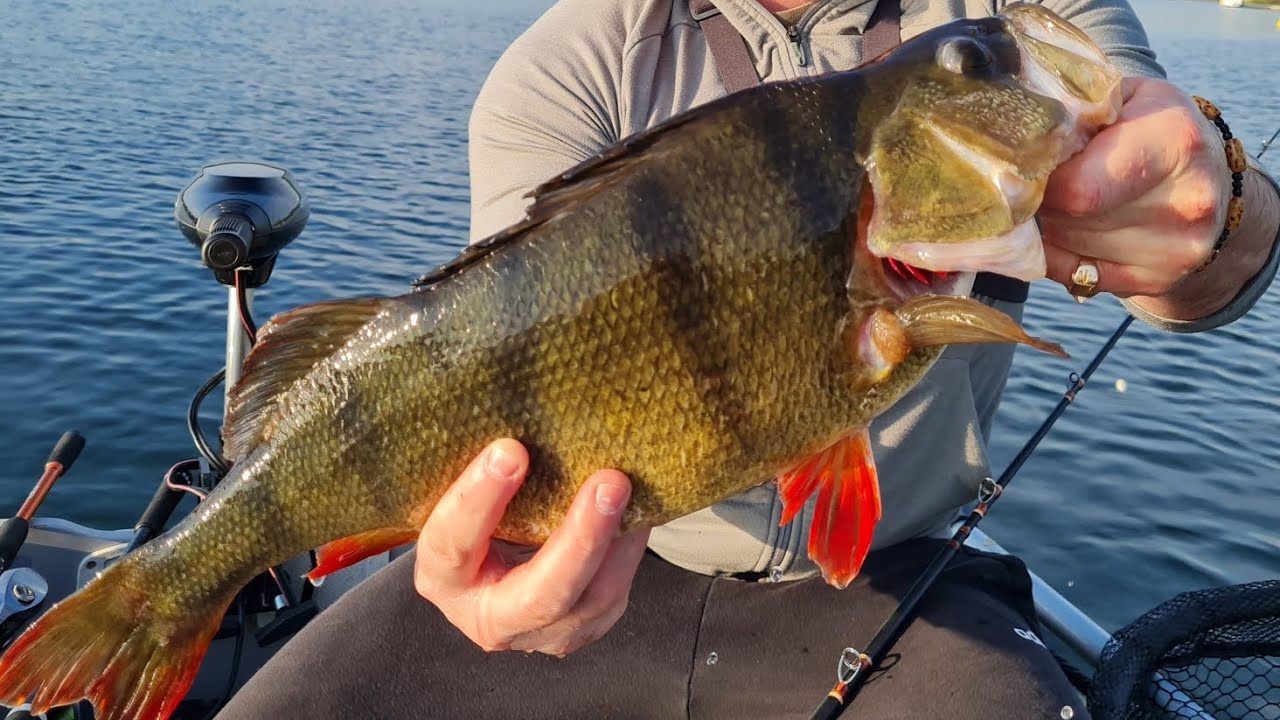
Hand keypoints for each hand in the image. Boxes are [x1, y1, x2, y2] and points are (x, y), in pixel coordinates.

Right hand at [413, 438, 650, 655]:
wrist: (492, 568)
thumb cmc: (473, 520)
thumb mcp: (463, 501)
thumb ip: (485, 475)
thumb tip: (529, 413)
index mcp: (443, 579)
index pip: (453, 544)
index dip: (479, 500)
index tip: (510, 450)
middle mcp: (488, 618)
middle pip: (542, 594)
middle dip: (580, 539)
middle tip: (608, 481)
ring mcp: (541, 634)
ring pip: (592, 601)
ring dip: (618, 542)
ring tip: (631, 489)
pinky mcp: (582, 628)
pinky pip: (615, 594)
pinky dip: (629, 549)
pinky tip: (638, 509)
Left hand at [1039, 77, 1229, 298]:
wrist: (1208, 178)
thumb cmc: (1150, 128)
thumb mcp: (1124, 97)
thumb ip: (1072, 108)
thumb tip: (1012, 139)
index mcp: (1175, 140)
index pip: (1076, 187)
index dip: (1037, 178)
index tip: (1027, 164)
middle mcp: (1186, 200)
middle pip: (1068, 219)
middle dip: (1039, 199)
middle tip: (1036, 180)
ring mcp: (1176, 250)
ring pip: (1066, 248)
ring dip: (1047, 225)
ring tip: (1060, 199)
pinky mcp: (1159, 281)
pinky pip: (1076, 276)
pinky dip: (1058, 255)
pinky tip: (1067, 231)